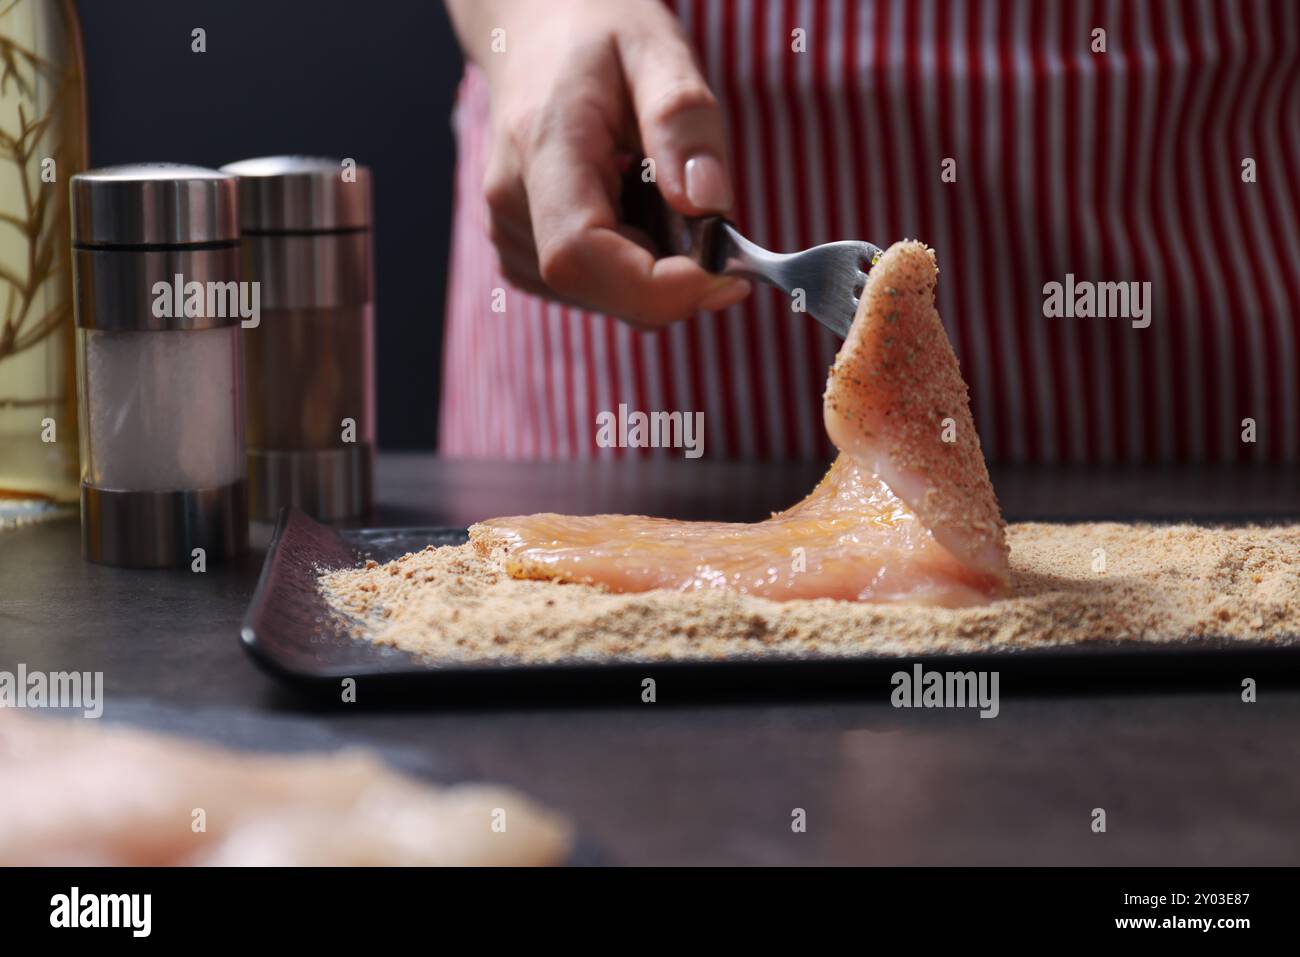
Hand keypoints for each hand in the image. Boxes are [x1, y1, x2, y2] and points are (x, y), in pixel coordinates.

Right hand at [446, 0, 751, 328]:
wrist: (535, 33)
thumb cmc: (597, 36)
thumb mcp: (656, 50)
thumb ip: (683, 121)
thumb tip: (707, 202)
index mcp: (541, 150)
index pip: (581, 255)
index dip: (658, 288)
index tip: (728, 275)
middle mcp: (511, 204)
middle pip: (598, 289)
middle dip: (674, 281)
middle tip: (716, 229)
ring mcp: (508, 235)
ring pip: (601, 298)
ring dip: (655, 272)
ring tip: (659, 197)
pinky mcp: (519, 254)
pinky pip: (591, 290)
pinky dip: (632, 269)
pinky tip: (634, 213)